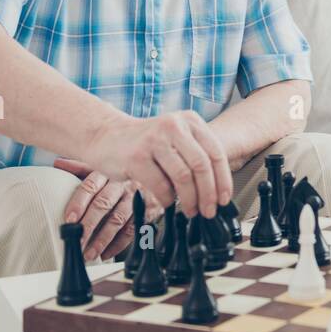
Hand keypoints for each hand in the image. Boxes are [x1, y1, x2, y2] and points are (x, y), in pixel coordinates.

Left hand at [53, 159, 162, 261]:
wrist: (160, 171)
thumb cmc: (123, 173)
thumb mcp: (103, 165)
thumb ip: (80, 166)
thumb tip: (57, 162)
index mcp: (109, 171)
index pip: (91, 186)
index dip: (79, 202)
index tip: (69, 219)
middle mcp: (123, 183)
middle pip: (103, 204)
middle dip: (88, 225)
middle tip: (75, 242)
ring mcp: (137, 198)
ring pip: (118, 220)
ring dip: (102, 239)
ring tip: (89, 254)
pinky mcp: (148, 211)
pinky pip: (132, 230)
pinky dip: (118, 245)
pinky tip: (106, 253)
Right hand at [82, 111, 233, 217]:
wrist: (106, 136)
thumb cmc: (146, 143)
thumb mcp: (176, 138)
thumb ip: (196, 155)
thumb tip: (217, 191)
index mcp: (190, 120)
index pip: (216, 153)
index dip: (223, 180)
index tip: (223, 199)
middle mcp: (174, 126)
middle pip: (201, 165)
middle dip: (208, 194)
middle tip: (209, 211)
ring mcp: (154, 140)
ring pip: (183, 176)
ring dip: (190, 200)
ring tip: (191, 210)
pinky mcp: (136, 157)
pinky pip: (160, 185)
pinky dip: (167, 199)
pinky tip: (168, 202)